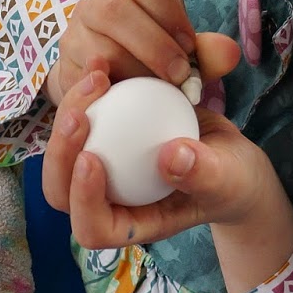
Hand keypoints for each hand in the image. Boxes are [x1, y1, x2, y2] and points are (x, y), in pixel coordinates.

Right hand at [42, 0, 239, 104]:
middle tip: (178, 75)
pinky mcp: (66, 71)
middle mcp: (94, 5)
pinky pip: (85, 82)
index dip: (170, 13)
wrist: (100, 85)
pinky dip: (112, 92)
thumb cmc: (145, 62)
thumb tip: (231, 52)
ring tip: (155, 91)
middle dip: (153, 45)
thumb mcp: (178, 53)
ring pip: (100, 49)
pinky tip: (128, 99)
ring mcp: (74, 37)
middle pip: (114, 9)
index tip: (189, 46)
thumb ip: (204, 53)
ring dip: (135, 73)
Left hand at [43, 68, 285, 251]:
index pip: (92, 228)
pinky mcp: (105, 139)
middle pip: (61, 191)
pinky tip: (102, 63)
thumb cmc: (232, 179)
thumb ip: (203, 172)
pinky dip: (87, 92)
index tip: (93, 159)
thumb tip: (169, 156)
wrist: (231, 157)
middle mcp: (109, 200)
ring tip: (96, 77)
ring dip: (70, 113)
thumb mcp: (228, 177)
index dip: (83, 199)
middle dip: (60, 154)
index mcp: (132, 223)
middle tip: (81, 114)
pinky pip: (83, 119)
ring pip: (64, 152)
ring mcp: (104, 169)